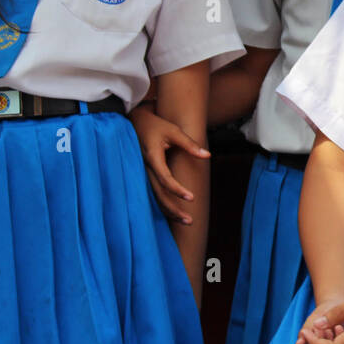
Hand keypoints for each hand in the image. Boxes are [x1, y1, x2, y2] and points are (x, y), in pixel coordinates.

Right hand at [130, 103, 208, 223]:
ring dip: (168, 211)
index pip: (165, 178)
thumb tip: (208, 155)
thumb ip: (190, 144)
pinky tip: (173, 214)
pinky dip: (162, 205)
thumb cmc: (156, 125)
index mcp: (152, 157)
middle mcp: (145, 168)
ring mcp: (141, 174)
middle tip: (190, 221)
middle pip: (158, 194)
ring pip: (153, 197)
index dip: (177, 189)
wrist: (136, 122)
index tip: (192, 198)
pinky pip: (151, 194)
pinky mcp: (143, 176)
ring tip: (185, 221)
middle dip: (173, 209)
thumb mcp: (174, 131)